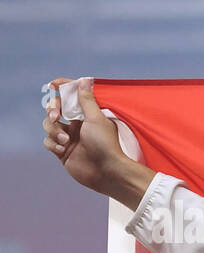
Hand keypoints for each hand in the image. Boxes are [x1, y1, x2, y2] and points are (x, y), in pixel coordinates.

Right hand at [42, 77, 152, 206]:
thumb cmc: (106, 144)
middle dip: (51, 110)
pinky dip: (52, 144)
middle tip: (55, 115)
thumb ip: (87, 100)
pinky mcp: (62, 152)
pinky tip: (63, 150)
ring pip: (48, 125)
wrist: (107, 172)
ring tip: (65, 141)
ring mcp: (68, 139)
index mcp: (86, 116)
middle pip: (54, 110)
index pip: (70, 98)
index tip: (53, 84)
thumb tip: (84, 80)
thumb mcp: (96, 119)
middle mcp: (76, 126)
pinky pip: (48, 141)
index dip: (61, 89)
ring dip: (53, 130)